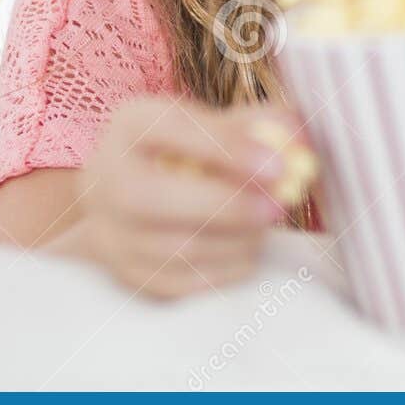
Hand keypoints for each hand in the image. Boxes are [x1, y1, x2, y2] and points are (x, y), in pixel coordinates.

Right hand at [75, 98, 301, 298]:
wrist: (120, 198)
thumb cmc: (178, 152)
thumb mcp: (206, 123)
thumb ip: (254, 124)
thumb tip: (296, 135)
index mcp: (131, 126)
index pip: (174, 128)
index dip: (229, 147)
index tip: (278, 165)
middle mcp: (107, 178)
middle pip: (159, 198)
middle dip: (230, 206)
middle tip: (279, 205)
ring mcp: (112, 232)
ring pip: (179, 247)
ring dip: (237, 237)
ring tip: (266, 221)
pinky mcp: (129, 273)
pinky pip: (186, 281)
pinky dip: (228, 266)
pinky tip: (247, 245)